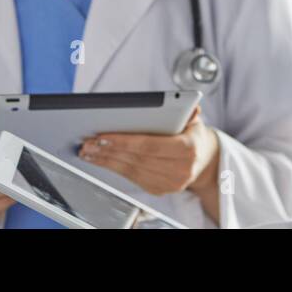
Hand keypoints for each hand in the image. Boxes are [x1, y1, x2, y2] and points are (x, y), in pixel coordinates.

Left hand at [79, 105, 219, 196]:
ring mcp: (170, 183)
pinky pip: (132, 178)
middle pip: (137, 159)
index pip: (150, 145)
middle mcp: (180, 170)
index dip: (124, 141)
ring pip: (131, 170)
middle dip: (109, 150)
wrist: (204, 161)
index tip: (102, 135)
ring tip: (88, 151)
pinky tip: (100, 159)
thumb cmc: (193, 134)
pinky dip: (113, 167)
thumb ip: (187, 109)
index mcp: (188, 149)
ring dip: (106, 161)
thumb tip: (183, 102)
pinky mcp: (159, 190)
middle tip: (88, 142)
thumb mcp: (194, 119)